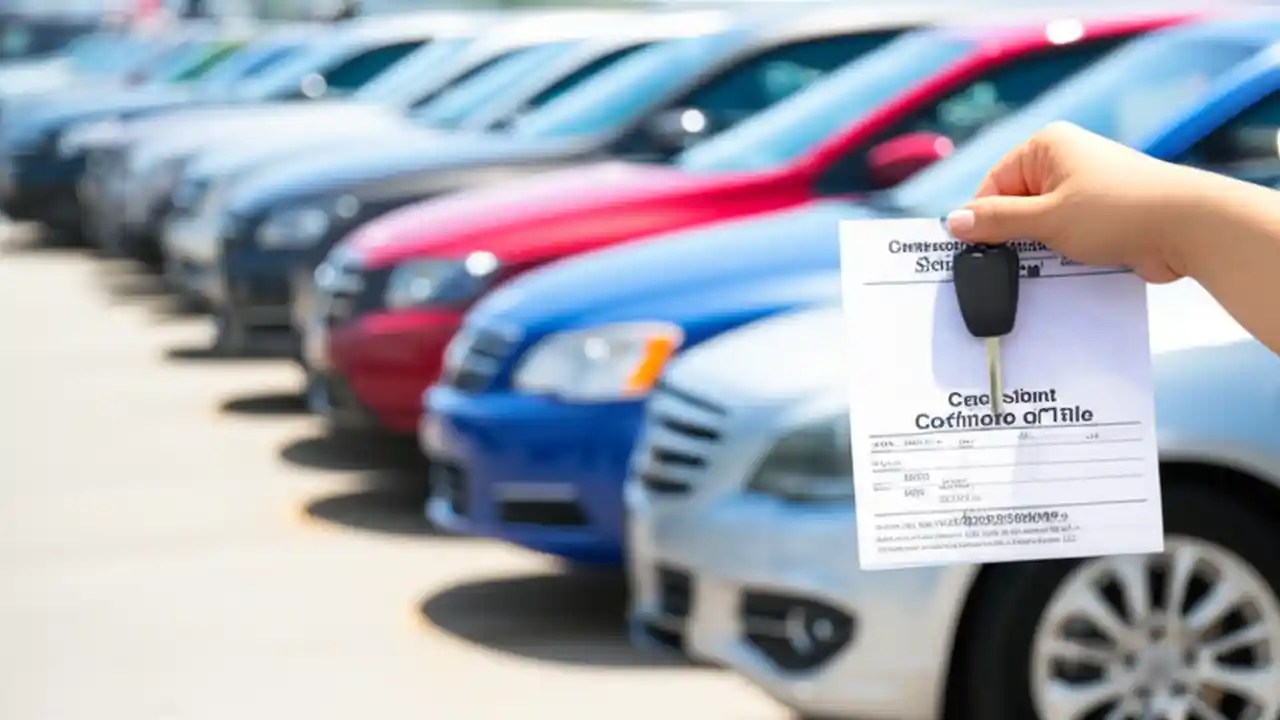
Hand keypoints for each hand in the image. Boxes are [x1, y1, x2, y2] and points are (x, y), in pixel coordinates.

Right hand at [945, 121, 1197, 282]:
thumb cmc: (1117, 212)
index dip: (983, 220)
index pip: (992, 186)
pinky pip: (1065, 236)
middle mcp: (1064, 162)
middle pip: (1015, 205)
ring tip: (1037, 272)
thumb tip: (952, 222)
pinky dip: (1059, 256)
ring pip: (1040, 225)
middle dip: (1011, 238)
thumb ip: (997, 222)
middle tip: (1004, 270)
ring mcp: (1085, 188)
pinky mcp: (1102, 215)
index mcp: (1045, 147)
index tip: (976, 254)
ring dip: (1037, 251)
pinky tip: (1058, 274)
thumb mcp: (1046, 218)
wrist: (1190, 227)